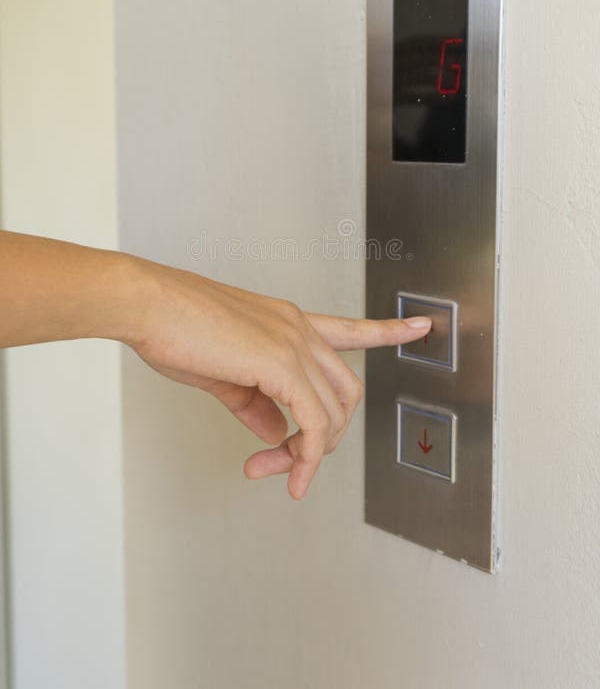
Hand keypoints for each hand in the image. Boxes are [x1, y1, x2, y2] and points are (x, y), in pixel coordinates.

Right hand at [129, 262, 430, 499]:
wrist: (148, 305)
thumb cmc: (174, 329)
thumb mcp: (221, 373)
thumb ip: (254, 403)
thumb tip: (274, 431)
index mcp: (288, 322)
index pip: (350, 328)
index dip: (387, 331)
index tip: (419, 327)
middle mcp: (298, 328)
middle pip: (346, 391)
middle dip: (326, 436)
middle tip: (292, 463)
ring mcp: (293, 342)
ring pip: (334, 410)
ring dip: (313, 452)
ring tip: (284, 472)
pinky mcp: (280, 361)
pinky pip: (313, 420)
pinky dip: (306, 454)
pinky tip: (288, 470)